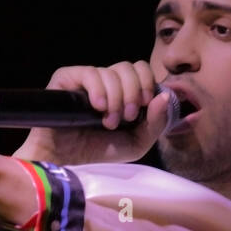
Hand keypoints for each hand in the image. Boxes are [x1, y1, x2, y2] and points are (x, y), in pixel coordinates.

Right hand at [13, 60, 171, 165]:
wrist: (67, 162)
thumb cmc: (99, 153)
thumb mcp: (136, 144)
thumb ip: (155, 123)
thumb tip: (163, 96)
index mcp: (122, 91)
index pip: (140, 69)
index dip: (147, 83)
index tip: (144, 106)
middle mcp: (105, 82)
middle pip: (128, 67)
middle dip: (133, 92)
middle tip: (127, 117)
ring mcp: (86, 80)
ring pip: (111, 72)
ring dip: (116, 99)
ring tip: (108, 122)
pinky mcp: (66, 79)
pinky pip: (90, 73)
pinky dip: (99, 90)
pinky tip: (97, 108)